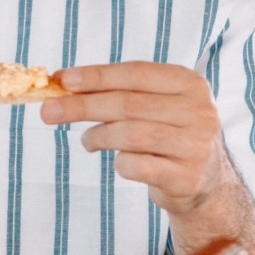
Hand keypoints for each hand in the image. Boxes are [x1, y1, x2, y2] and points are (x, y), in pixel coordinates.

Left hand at [45, 62, 230, 215]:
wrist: (205, 181)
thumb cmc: (166, 133)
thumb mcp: (151, 104)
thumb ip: (114, 91)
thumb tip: (59, 82)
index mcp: (190, 84)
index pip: (136, 73)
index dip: (97, 76)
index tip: (62, 80)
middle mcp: (199, 112)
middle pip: (128, 104)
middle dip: (82, 106)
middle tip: (49, 112)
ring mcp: (196, 146)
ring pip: (130, 135)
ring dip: (97, 136)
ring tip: (88, 141)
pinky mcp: (186, 178)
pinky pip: (137, 166)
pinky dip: (119, 163)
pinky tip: (120, 162)